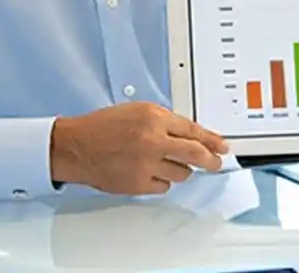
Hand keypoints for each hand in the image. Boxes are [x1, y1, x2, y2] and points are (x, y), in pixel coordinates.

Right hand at [50, 102, 229, 195]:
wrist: (77, 146)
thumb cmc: (103, 127)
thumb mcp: (136, 111)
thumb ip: (164, 122)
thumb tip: (190, 136)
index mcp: (153, 118)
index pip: (193, 130)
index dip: (212, 140)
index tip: (222, 146)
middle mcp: (153, 141)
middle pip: (196, 154)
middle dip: (210, 160)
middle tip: (214, 163)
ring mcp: (147, 164)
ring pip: (182, 174)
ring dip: (180, 170)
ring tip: (165, 163)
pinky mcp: (139, 184)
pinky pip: (164, 187)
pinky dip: (161, 181)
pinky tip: (149, 172)